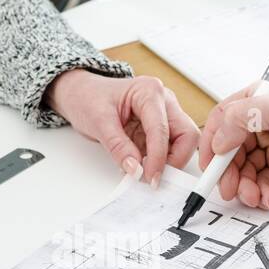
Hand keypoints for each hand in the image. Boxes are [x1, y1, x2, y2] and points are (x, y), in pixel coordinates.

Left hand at [48, 70, 199, 187]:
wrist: (82, 94)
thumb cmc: (89, 97)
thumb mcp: (99, 121)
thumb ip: (118, 146)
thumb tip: (135, 168)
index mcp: (149, 91)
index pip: (162, 129)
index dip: (158, 158)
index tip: (150, 177)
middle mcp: (163, 101)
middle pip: (186, 134)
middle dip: (176, 159)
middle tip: (156, 177)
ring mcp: (163, 114)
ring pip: (183, 142)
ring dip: (169, 161)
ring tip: (147, 173)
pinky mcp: (159, 128)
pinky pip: (168, 148)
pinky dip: (160, 161)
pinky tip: (144, 167)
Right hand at [199, 81, 268, 209]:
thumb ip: (245, 115)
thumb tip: (219, 137)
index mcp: (264, 101)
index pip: (224, 118)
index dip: (213, 141)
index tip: (209, 163)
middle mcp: (266, 125)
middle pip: (229, 149)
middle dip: (226, 171)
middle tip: (227, 188)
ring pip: (242, 171)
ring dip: (242, 186)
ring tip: (252, 195)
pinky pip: (259, 186)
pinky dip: (259, 194)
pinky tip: (268, 198)